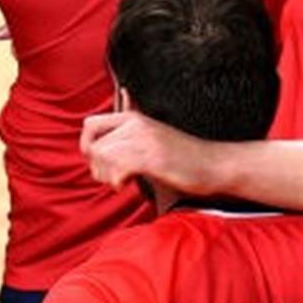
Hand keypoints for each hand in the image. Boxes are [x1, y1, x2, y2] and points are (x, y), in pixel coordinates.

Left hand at [80, 110, 217, 191]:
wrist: (215, 165)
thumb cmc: (183, 159)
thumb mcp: (152, 141)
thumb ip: (128, 139)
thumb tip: (98, 149)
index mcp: (134, 118)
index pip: (89, 124)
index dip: (88, 146)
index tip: (101, 163)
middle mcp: (137, 124)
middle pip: (92, 145)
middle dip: (97, 167)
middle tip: (114, 177)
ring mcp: (145, 139)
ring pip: (103, 156)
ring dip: (107, 175)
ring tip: (122, 181)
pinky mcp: (153, 157)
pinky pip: (118, 167)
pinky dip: (118, 181)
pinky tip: (129, 184)